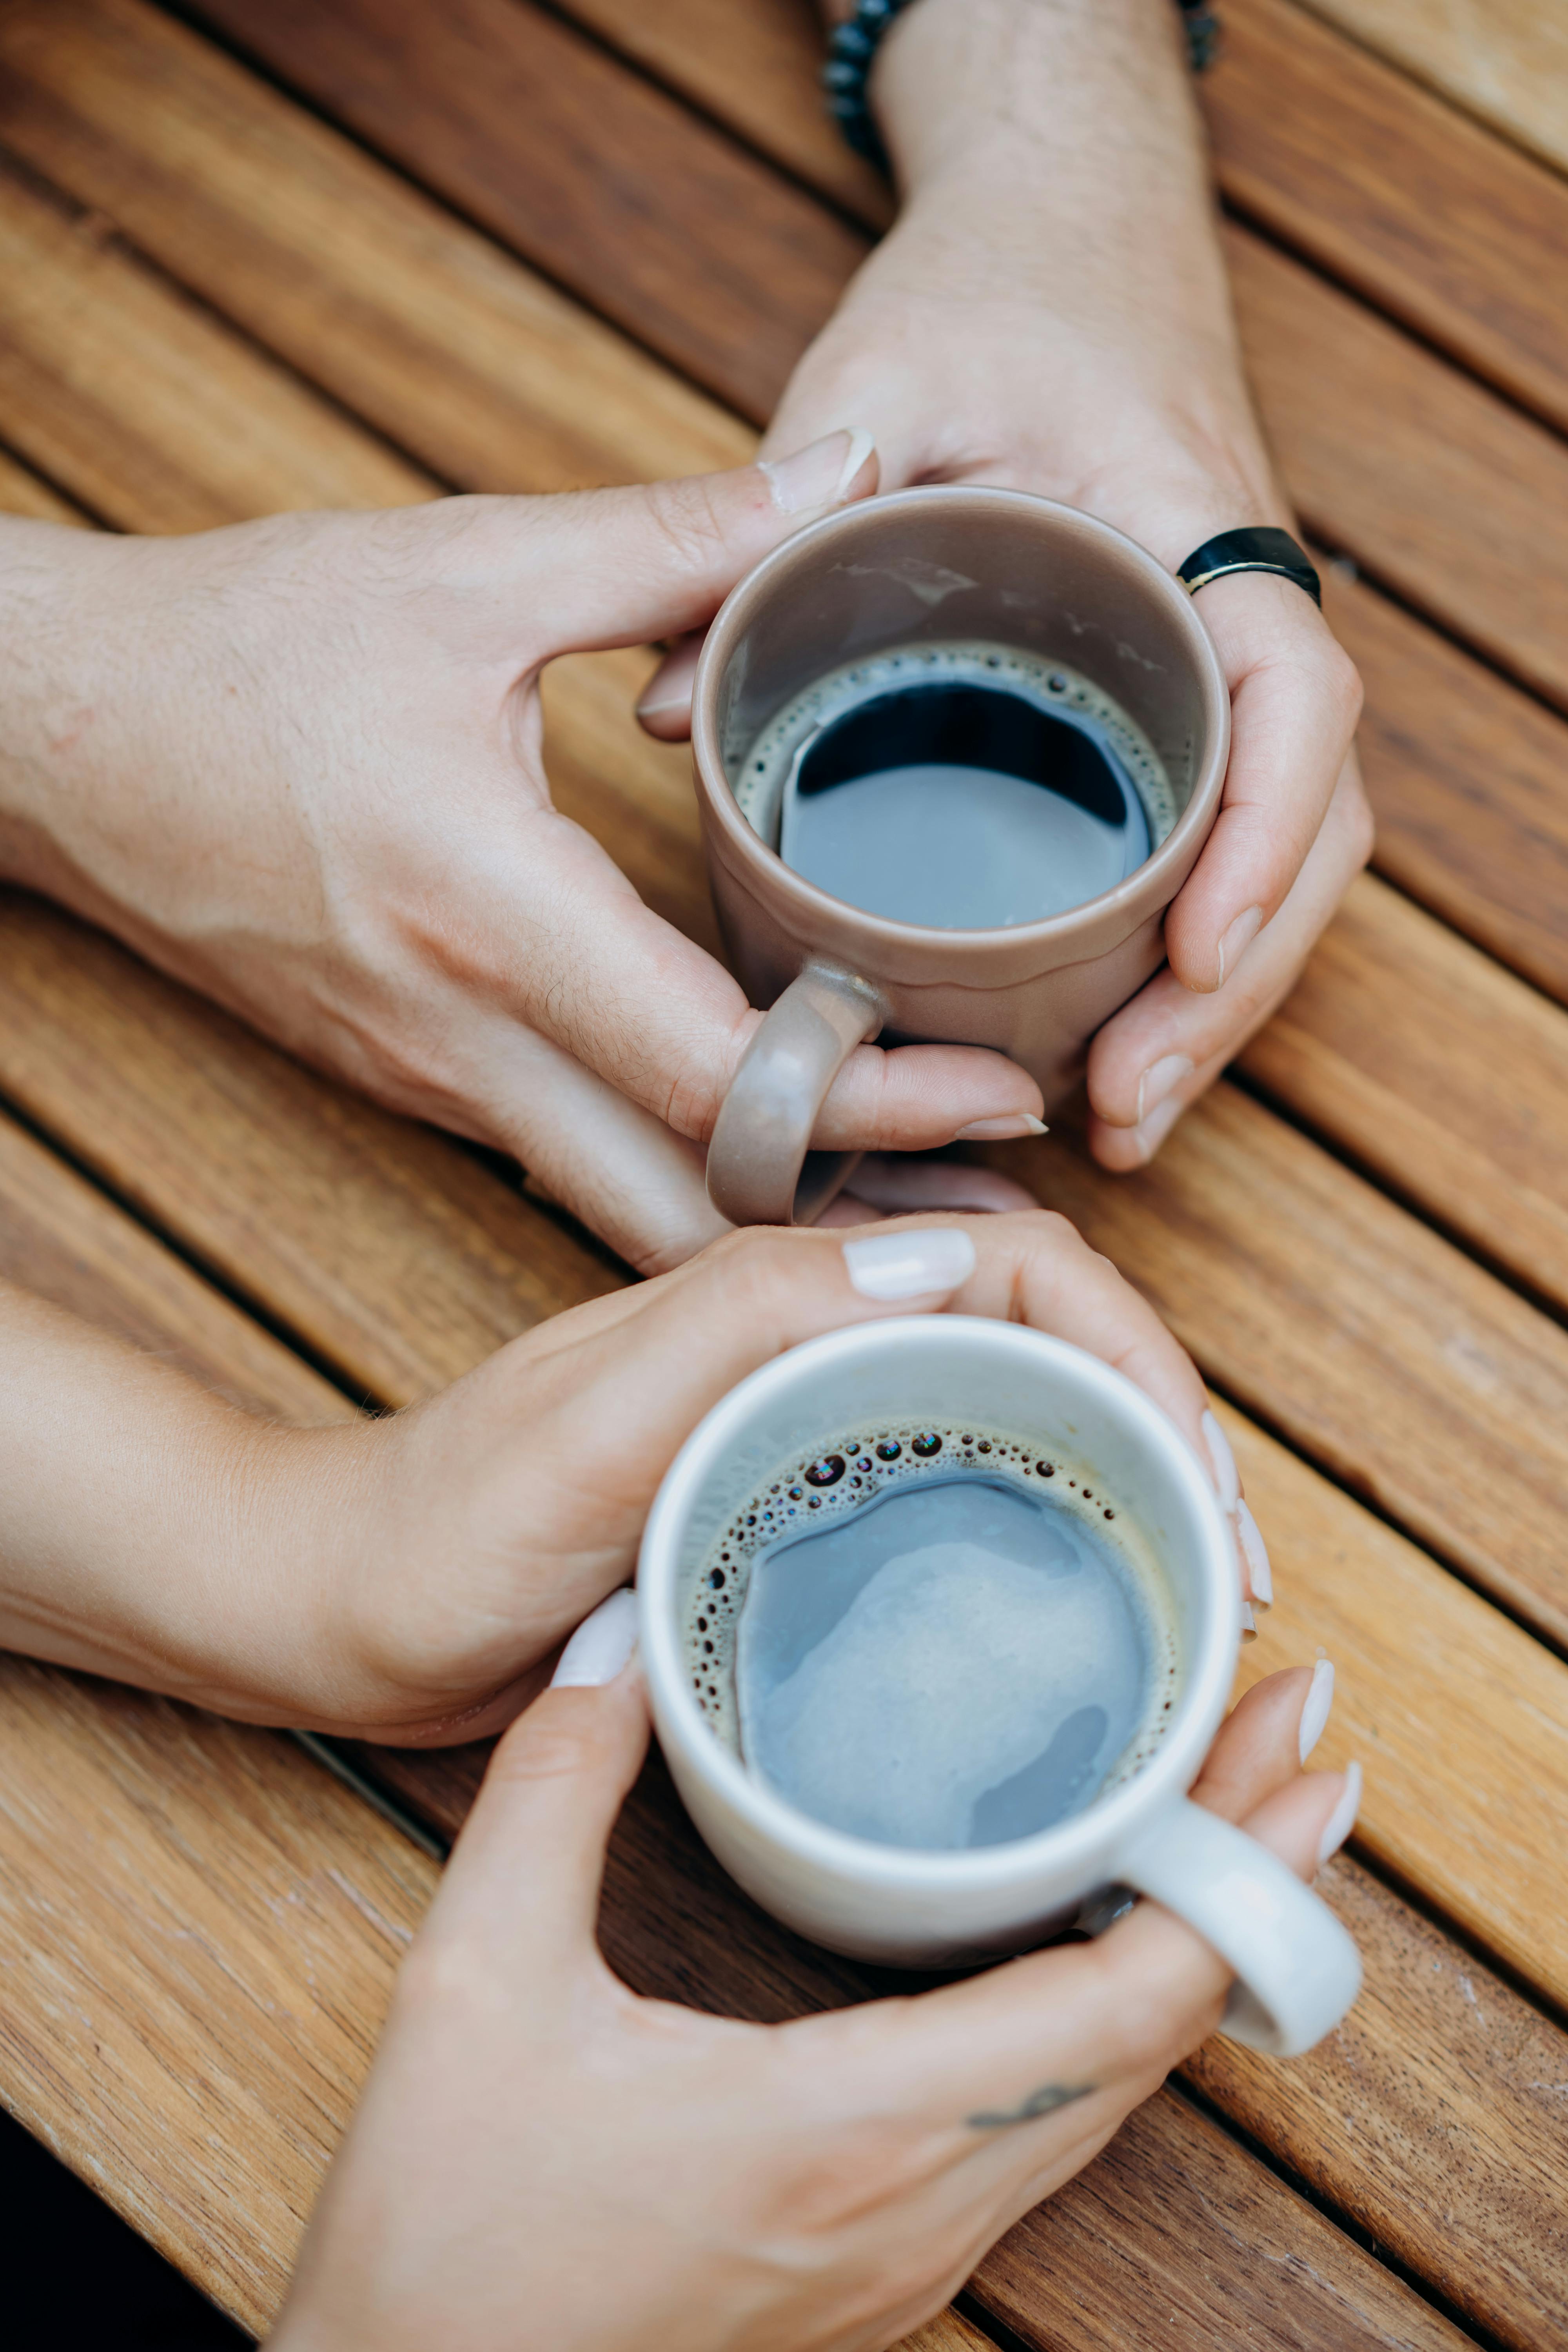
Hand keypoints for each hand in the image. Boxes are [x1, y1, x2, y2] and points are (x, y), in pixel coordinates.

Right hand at [0, 439, 1044, 1276]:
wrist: (54, 732)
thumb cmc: (242, 647)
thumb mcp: (462, 570)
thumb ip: (673, 535)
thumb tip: (845, 476)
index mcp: (492, 912)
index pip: (721, 1073)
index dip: (880, 1104)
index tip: (1006, 1094)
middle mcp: (462, 1036)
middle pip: (686, 1203)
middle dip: (848, 1222)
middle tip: (992, 1202)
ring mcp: (428, 1079)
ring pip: (626, 1209)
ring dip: (771, 1216)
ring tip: (915, 1191)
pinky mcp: (407, 1079)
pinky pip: (569, 1161)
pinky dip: (681, 1175)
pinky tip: (771, 1143)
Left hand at [0, 1211, 1268, 1740]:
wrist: (343, 1611)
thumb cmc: (443, 1522)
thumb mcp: (583, 1423)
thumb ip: (740, 1319)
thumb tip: (950, 1262)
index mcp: (781, 1295)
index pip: (1021, 1269)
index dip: (1135, 1353)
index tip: (1194, 1475)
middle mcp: (809, 1343)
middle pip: (1042, 1340)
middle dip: (1164, 1424)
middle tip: (1227, 1566)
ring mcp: (804, 1424)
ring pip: (1013, 1415)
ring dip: (1121, 1482)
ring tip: (1190, 1596)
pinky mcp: (788, 1503)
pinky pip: (951, 1489)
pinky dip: (1041, 1535)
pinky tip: (1076, 1613)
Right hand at [268, 1641, 1355, 2351]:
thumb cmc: (449, 2237)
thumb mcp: (475, 1988)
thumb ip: (553, 1794)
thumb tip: (620, 1641)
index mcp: (852, 2129)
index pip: (1119, 2001)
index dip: (1232, 1872)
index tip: (1295, 1751)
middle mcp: (922, 2206)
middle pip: (1155, 2035)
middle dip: (1243, 1876)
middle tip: (1286, 1736)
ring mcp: (914, 2254)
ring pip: (1111, 2092)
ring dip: (1185, 1948)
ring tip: (1221, 1816)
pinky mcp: (885, 2268)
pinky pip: (1051, 2129)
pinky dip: (1113, 2016)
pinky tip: (1100, 1939)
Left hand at [645, 0, 1371, 1168]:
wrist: (1064, 232)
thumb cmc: (987, 292)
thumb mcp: (881, 379)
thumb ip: (783, 520)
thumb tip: (662, 713)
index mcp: (1195, 529)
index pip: (1291, 696)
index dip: (1258, 837)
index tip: (1191, 955)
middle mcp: (1231, 614)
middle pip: (1298, 823)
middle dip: (1229, 985)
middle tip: (1122, 1108)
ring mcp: (1210, 667)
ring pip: (1265, 859)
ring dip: (1205, 1004)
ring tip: (1116, 1120)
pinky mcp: (1169, 700)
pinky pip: (1206, 841)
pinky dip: (1171, 955)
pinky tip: (1100, 1045)